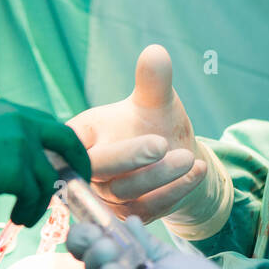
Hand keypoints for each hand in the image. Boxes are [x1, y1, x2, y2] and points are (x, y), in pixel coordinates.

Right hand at [0, 100, 88, 227]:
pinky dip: (30, 210)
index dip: (49, 143)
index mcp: (1, 108)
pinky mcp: (18, 171)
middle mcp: (18, 121)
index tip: (49, 161)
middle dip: (75, 160)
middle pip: (66, 139)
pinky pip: (36, 196)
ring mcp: (21, 146)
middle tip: (72, 182)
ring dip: (42, 199)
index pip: (42, 121)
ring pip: (49, 176)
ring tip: (26, 215)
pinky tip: (18, 218)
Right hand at [68, 45, 229, 234]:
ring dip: (160, 175)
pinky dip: (174, 192)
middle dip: (129, 157)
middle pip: (96, 168)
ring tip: (189, 157)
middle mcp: (86, 169)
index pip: (71, 141)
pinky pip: (146, 209)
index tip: (122, 132)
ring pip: (125, 191)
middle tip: (161, 143)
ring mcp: (105, 196)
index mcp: (81, 136)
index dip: (87, 138)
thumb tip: (156, 53)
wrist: (173, 155)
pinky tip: (198, 172)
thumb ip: (153, 81)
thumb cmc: (152, 121)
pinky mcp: (127, 215)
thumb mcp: (155, 100)